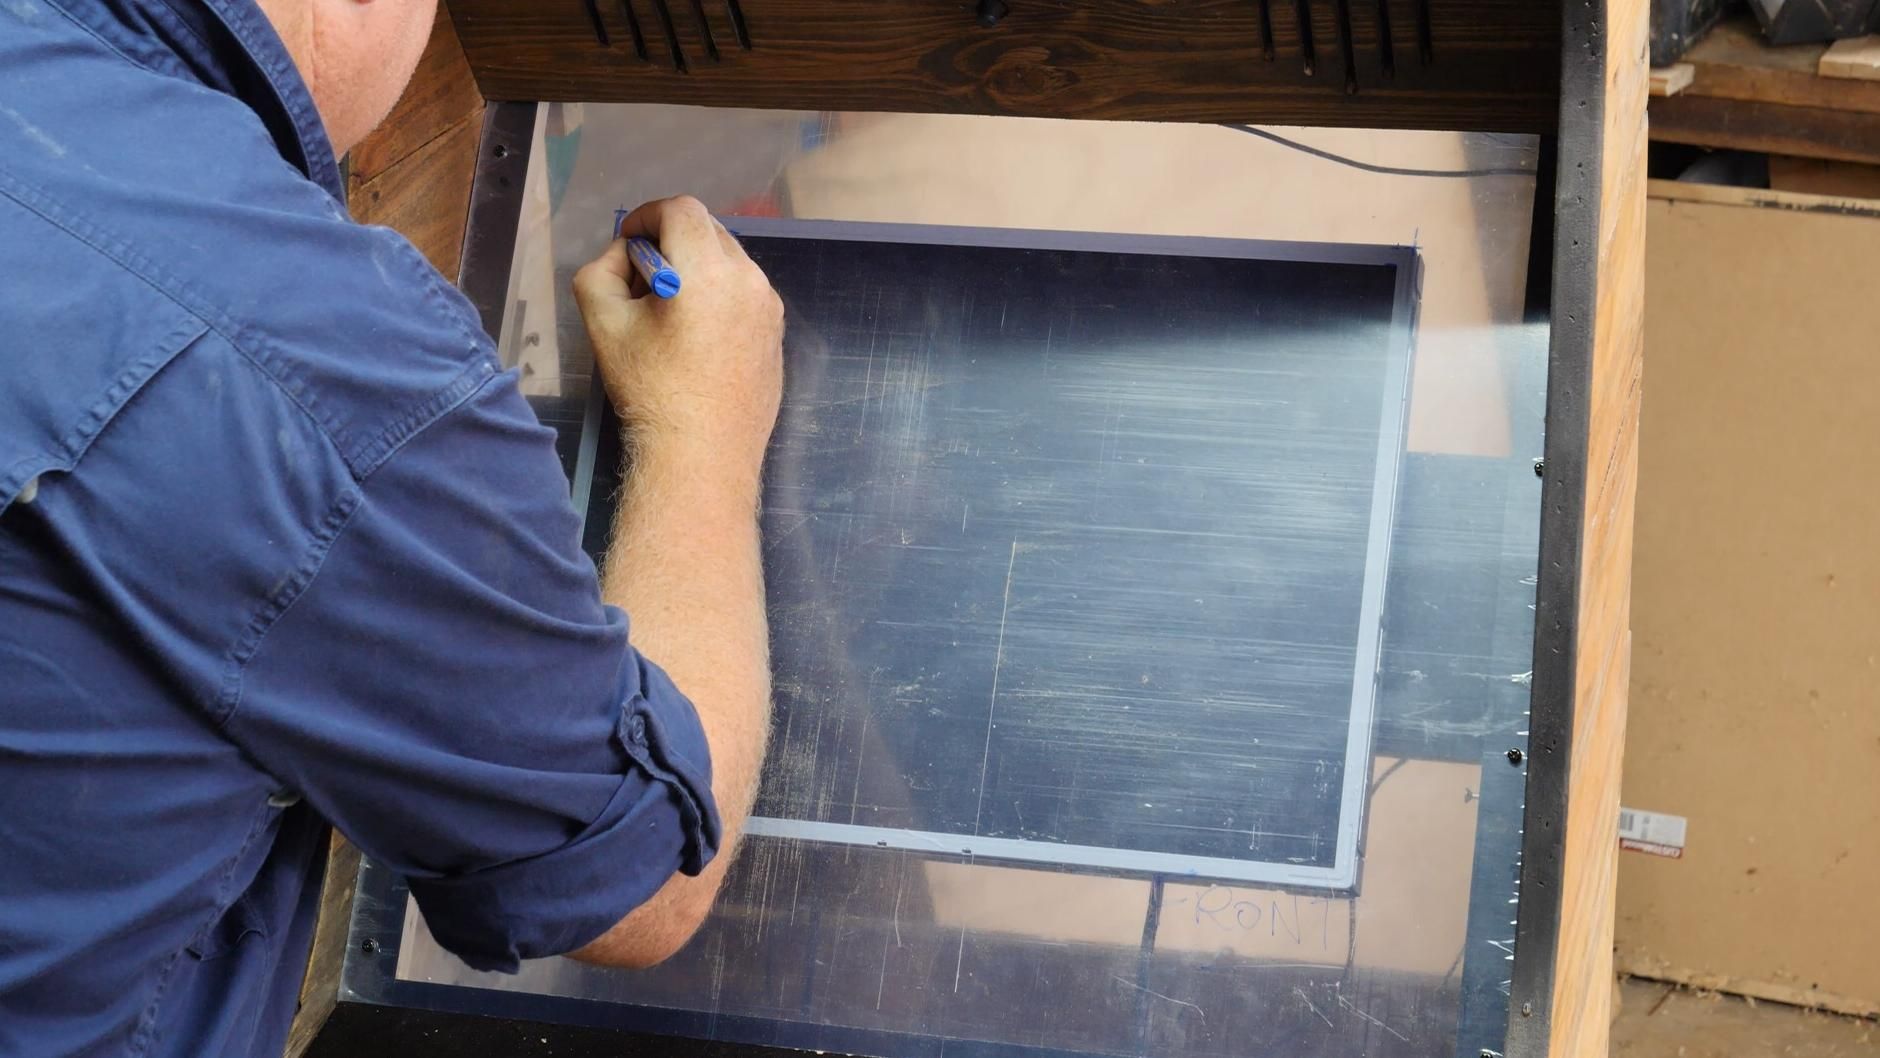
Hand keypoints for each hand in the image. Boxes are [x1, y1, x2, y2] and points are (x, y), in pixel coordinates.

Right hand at [573, 196, 783, 485]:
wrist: (703, 454)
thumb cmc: (651, 388)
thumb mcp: (603, 323)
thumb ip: (602, 270)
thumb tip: (625, 256)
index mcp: (709, 270)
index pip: (682, 209)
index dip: (647, 216)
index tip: (629, 244)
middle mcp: (750, 280)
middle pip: (709, 230)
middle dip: (671, 241)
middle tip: (643, 279)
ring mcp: (770, 308)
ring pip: (729, 262)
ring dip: (697, 268)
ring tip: (669, 311)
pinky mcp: (777, 334)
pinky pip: (745, 294)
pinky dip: (718, 296)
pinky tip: (696, 336)